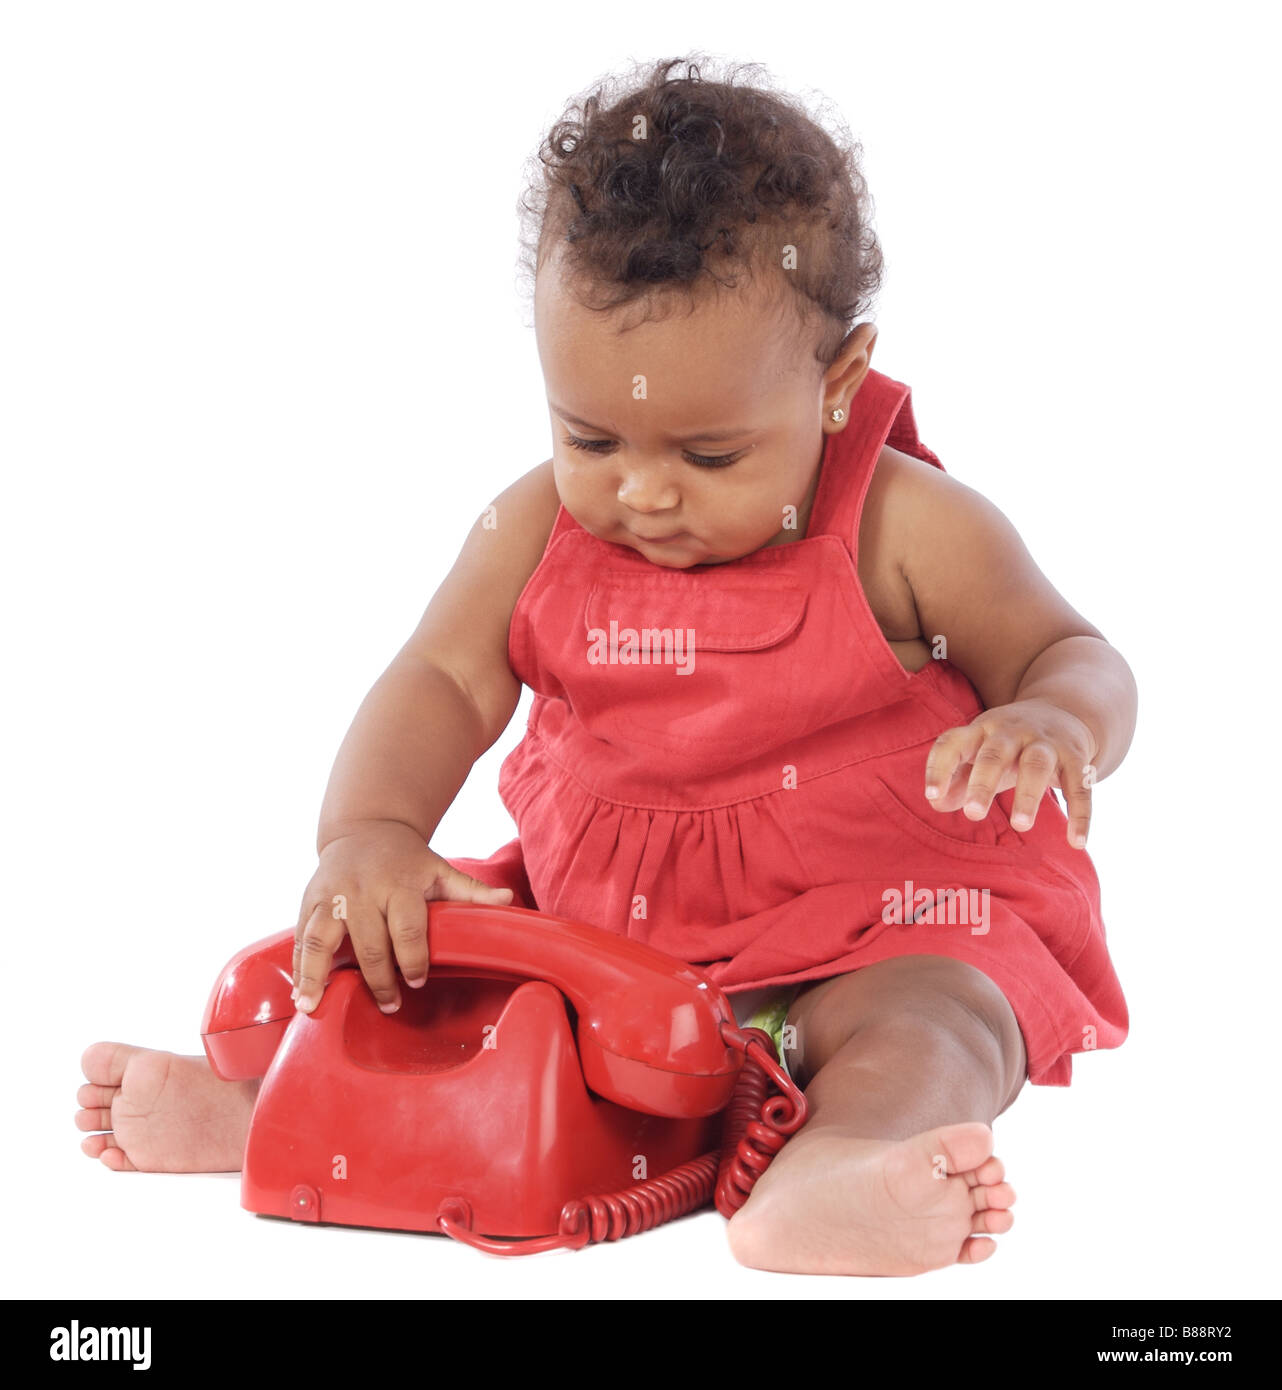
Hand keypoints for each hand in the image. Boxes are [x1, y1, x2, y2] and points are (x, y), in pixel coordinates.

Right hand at [291, 820, 513, 1013]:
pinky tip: (299, 993)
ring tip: (314, 1007)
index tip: (417, 981)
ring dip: (316, 975)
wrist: (365, 828)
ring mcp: (331, 895)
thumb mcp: (440, 870)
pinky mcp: (309, 901)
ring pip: (320, 939)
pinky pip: (301, 937)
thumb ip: (471, 891)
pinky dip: (299, 967)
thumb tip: (509, 901)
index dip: (413, 957)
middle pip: (369, 941)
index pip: (407, 927)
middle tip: (390, 1004)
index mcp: (399, 883)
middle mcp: (362, 890)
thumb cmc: (408, 860)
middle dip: (379, 977)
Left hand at [922, 698, 1097, 848]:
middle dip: (983, 783)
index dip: (939, 767)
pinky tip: (1076, 842)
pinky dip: (1080, 815)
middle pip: (995, 754)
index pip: (953, 743)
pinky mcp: (1077, 758)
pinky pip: (1080, 788)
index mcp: (981, 731)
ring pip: (1036, 765)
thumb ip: (957, 778)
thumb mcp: (980, 754)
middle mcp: (1012, 732)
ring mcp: (1047, 743)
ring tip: (1020, 826)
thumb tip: (937, 803)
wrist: (1065, 710)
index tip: (931, 796)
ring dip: (1028, 795)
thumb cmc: (1010, 745)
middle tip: (972, 814)